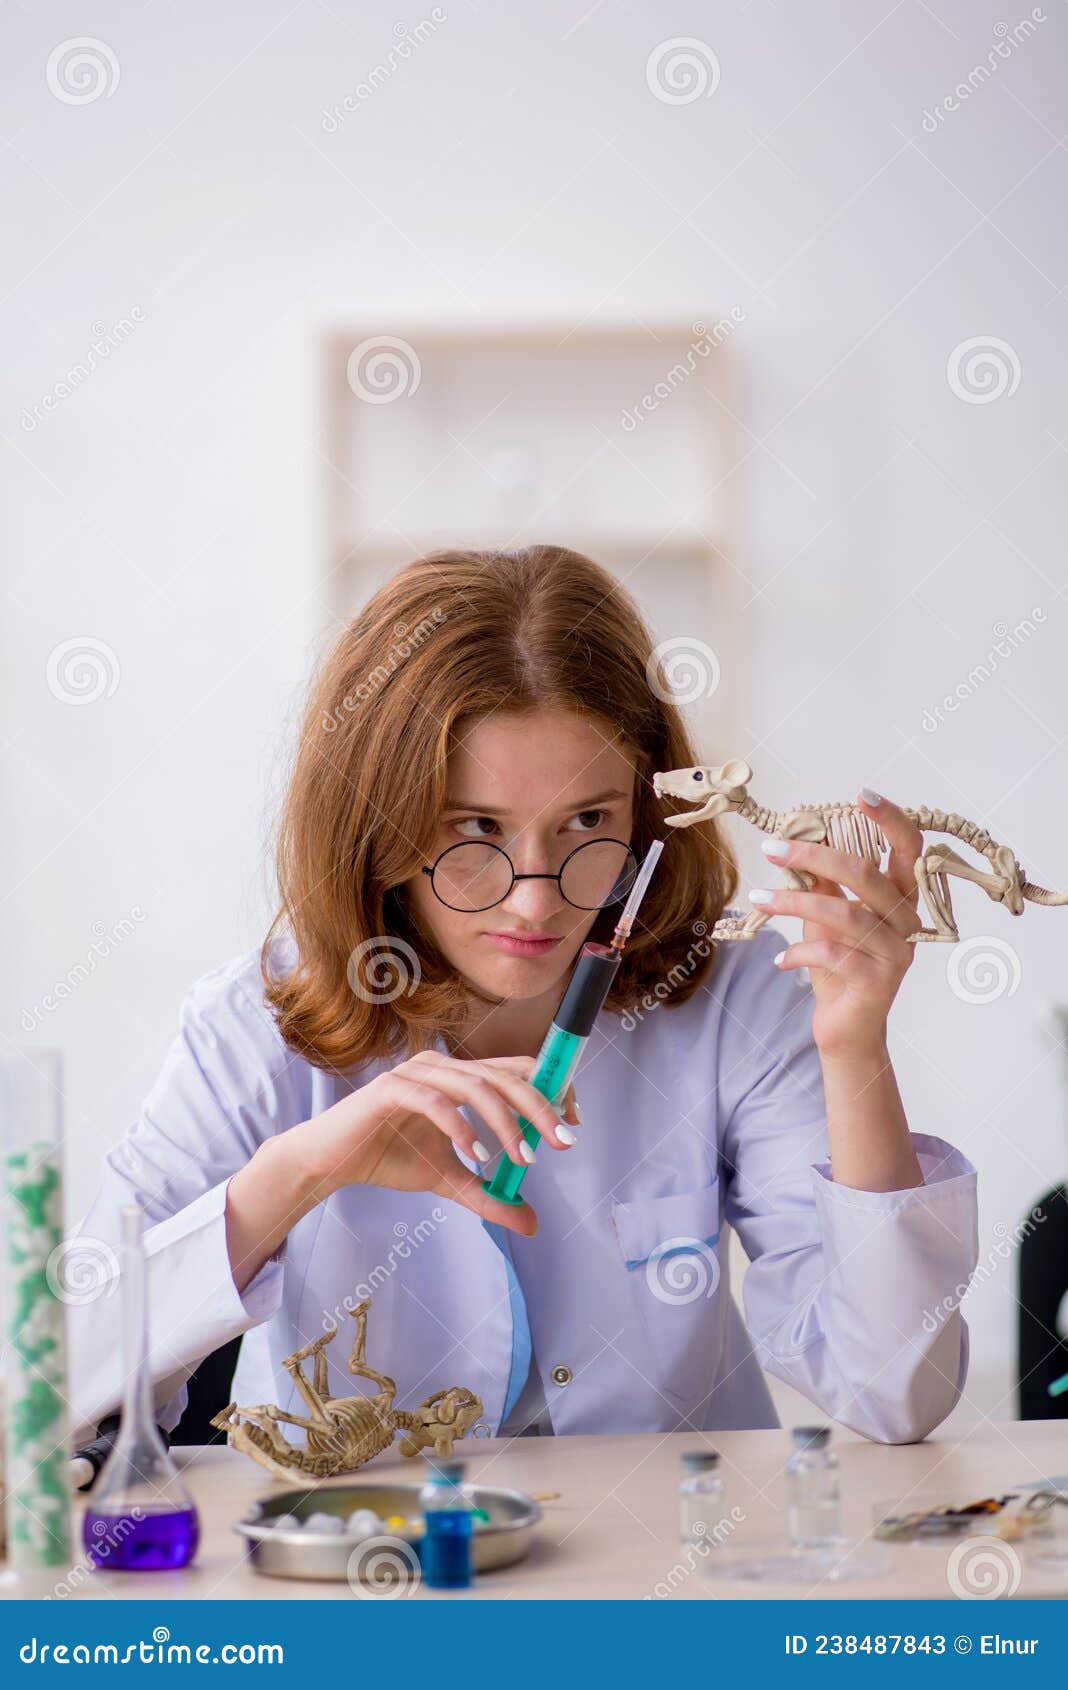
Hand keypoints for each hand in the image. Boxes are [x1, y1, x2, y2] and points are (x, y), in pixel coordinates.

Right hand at [297, 1051, 579, 1236]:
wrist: (334, 1162)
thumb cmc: (391, 1158)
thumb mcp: (451, 1181)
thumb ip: (490, 1196)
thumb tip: (532, 1223)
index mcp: (460, 1077)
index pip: (516, 1069)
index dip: (549, 1087)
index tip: (573, 1120)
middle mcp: (443, 1067)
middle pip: (504, 1075)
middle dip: (539, 1107)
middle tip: (563, 1141)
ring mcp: (416, 1073)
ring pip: (475, 1084)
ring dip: (505, 1122)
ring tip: (522, 1158)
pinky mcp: (391, 1088)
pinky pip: (435, 1101)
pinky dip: (459, 1127)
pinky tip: (475, 1155)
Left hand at [751, 789, 923, 1057]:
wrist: (846, 1028)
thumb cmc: (839, 964)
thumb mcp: (827, 915)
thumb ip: (823, 879)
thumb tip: (800, 834)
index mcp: (902, 898)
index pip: (910, 849)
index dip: (891, 820)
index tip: (860, 795)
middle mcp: (908, 922)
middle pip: (867, 874)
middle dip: (814, 855)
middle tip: (772, 848)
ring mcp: (897, 953)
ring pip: (844, 913)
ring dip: (793, 902)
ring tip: (758, 898)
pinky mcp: (879, 983)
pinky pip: (833, 954)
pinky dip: (799, 952)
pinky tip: (781, 961)